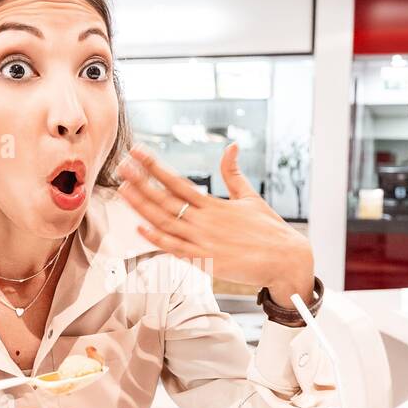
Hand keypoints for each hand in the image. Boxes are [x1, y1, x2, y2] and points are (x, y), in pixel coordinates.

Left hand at [117, 143, 314, 303]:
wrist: (286, 260)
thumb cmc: (269, 230)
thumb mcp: (250, 197)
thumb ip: (233, 173)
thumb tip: (232, 146)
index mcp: (215, 204)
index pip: (177, 181)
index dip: (154, 167)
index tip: (138, 153)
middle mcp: (206, 221)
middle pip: (165, 199)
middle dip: (141, 182)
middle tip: (121, 166)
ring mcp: (204, 242)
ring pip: (166, 222)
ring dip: (143, 206)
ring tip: (124, 190)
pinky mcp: (207, 261)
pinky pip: (177, 249)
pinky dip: (158, 239)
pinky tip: (141, 228)